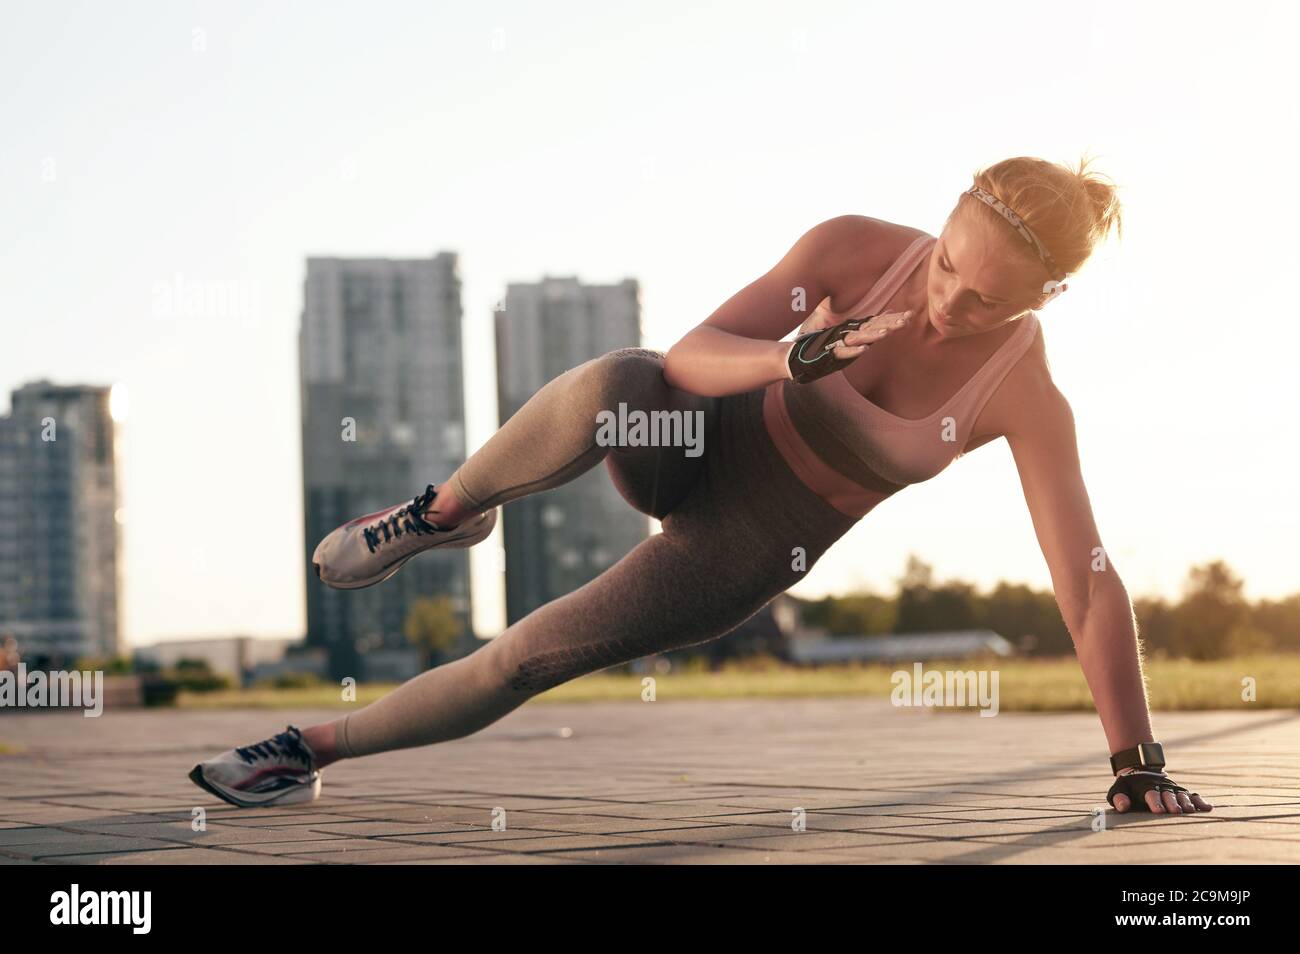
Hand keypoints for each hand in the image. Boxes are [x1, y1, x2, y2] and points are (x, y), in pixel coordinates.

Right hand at [785, 309, 911, 383]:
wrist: (795, 357)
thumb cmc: (822, 348)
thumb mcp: (846, 338)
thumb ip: (866, 328)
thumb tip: (887, 316)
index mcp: (852, 331)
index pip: (875, 323)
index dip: (892, 319)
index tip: (909, 316)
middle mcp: (846, 335)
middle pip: (871, 328)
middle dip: (889, 324)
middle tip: (907, 320)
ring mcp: (837, 343)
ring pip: (857, 338)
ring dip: (872, 335)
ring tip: (887, 333)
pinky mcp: (827, 354)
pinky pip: (841, 353)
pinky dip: (852, 352)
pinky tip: (864, 351)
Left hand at [1108, 768, 1213, 813]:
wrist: (1139, 770)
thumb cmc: (1129, 787)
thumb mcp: (1119, 789)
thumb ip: (1119, 798)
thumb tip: (1122, 806)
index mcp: (1145, 787)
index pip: (1150, 794)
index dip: (1154, 802)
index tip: (1158, 810)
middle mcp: (1161, 787)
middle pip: (1168, 795)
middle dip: (1172, 803)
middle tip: (1176, 811)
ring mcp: (1172, 789)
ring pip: (1181, 795)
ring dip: (1186, 802)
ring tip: (1190, 811)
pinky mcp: (1181, 792)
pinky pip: (1192, 796)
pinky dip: (1200, 801)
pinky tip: (1208, 808)